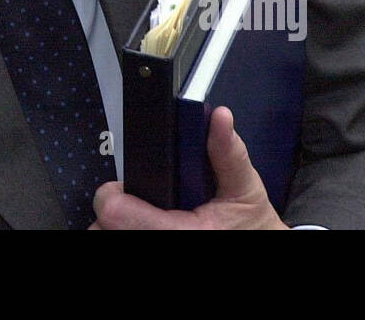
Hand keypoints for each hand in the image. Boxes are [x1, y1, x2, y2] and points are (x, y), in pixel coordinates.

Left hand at [88, 106, 287, 228]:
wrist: (259, 243)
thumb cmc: (250, 223)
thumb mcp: (245, 186)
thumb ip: (228, 152)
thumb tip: (220, 116)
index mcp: (183, 232)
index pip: (114, 212)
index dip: (113, 194)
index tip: (123, 186)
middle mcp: (165, 242)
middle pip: (105, 225)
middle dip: (118, 208)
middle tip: (143, 199)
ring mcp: (155, 248)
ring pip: (109, 233)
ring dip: (122, 222)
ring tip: (146, 212)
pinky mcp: (154, 248)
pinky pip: (121, 236)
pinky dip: (128, 228)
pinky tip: (146, 222)